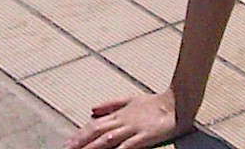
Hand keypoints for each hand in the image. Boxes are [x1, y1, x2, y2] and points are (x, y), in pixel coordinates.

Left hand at [67, 87, 186, 148]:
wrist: (176, 102)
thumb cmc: (154, 103)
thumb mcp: (130, 100)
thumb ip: (110, 105)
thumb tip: (92, 109)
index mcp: (119, 114)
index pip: (95, 125)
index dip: (80, 134)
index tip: (68, 143)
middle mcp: (123, 121)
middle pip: (97, 132)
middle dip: (81, 142)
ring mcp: (133, 128)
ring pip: (108, 139)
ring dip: (93, 147)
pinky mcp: (145, 136)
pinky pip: (129, 145)